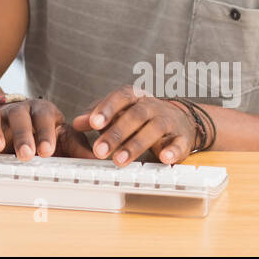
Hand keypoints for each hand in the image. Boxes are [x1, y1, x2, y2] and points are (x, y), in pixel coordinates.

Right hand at [0, 97, 95, 160]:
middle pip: (19, 115)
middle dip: (24, 134)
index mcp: (40, 111)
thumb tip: (102, 157)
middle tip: (27, 154)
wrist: (2, 114)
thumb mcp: (57, 136)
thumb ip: (75, 146)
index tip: (48, 150)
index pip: (44, 116)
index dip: (46, 132)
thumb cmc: (37, 131)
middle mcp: (17, 110)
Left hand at [70, 85, 198, 165]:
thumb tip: (76, 123)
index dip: (107, 109)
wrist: (180, 118)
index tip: (93, 123)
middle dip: (116, 134)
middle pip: (135, 116)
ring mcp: (168, 121)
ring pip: (154, 130)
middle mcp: (152, 106)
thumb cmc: (142, 115)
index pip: (120, 97)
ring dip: (136, 145)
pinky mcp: (182, 138)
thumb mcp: (119, 111)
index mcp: (135, 97)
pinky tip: (164, 158)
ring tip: (119, 161)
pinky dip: (173, 150)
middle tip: (99, 151)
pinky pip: (179, 143)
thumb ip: (97, 115)